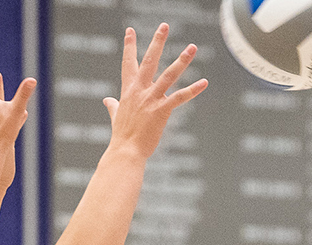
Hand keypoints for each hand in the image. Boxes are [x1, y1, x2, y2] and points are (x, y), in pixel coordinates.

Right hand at [101, 25, 206, 159]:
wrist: (125, 151)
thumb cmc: (122, 136)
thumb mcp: (116, 116)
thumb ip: (113, 105)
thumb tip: (107, 100)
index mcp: (128, 90)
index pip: (128, 63)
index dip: (129, 46)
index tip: (130, 30)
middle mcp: (140, 91)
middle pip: (149, 61)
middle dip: (157, 42)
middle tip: (164, 26)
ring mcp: (151, 99)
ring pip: (168, 75)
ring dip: (182, 60)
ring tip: (192, 47)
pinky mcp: (161, 111)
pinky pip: (180, 98)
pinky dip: (193, 90)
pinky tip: (204, 82)